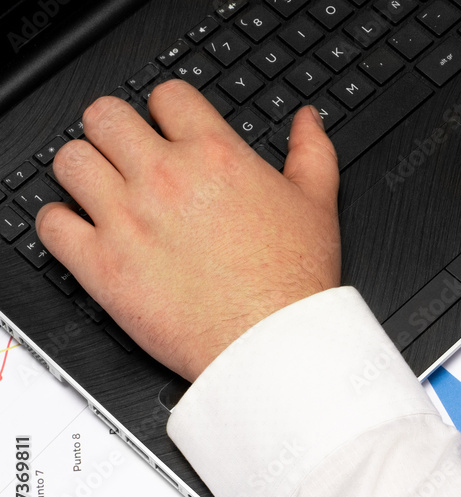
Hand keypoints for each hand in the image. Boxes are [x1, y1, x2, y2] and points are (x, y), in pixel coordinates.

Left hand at [36, 79, 339, 380]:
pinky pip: (50, 225)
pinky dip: (59, 224)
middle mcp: (165, 179)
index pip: (167, 96)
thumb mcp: (318, 204)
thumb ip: (311, 152)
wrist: (273, 343)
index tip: (169, 128)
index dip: (167, 109)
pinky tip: (84, 232)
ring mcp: (127, 220)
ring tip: (101, 190)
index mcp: (215, 157)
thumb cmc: (294, 281)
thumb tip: (307, 121)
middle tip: (126, 153)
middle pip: (105, 116)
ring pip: (70, 161)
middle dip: (114, 130)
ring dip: (84, 170)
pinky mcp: (102, 266)